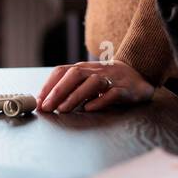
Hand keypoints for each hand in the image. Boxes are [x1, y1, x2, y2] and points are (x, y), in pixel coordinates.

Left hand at [36, 58, 154, 112]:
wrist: (138, 74)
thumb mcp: (87, 80)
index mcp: (84, 68)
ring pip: (92, 83)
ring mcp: (111, 79)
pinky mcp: (125, 89)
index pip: (62, 71)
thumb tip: (46, 102)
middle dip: (58, 91)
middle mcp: (95, 70)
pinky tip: (90, 109)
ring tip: (63, 109)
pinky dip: (100, 100)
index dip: (49, 85)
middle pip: (75, 75)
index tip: (39, 101)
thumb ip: (70, 88)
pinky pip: (112, 93)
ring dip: (75, 96)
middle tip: (47, 107)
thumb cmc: (107, 81)